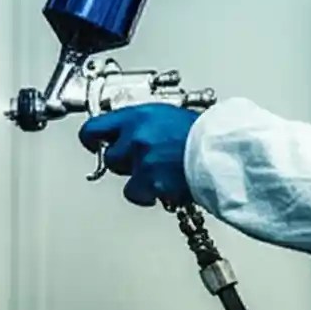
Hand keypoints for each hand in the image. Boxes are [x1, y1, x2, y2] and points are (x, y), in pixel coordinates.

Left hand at [77, 103, 199, 207]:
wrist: (219, 152)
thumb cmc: (201, 133)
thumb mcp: (167, 115)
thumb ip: (143, 123)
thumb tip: (128, 132)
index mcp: (138, 116)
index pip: (94, 128)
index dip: (90, 139)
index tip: (92, 143)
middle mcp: (136, 137)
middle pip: (110, 156)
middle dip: (124, 161)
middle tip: (144, 160)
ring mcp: (142, 162)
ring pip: (124, 178)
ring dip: (138, 178)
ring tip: (160, 172)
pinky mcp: (151, 183)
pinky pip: (138, 194)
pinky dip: (148, 193)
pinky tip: (164, 186)